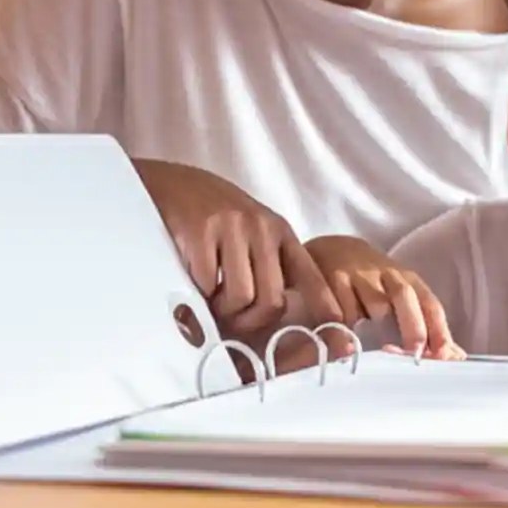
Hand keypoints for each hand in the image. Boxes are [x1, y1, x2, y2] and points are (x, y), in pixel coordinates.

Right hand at [133, 159, 340, 338]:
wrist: (169, 183)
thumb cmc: (211, 218)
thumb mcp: (250, 234)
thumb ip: (268, 266)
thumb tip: (278, 314)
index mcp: (279, 232)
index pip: (308, 273)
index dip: (324, 302)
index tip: (337, 324)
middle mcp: (262, 228)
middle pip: (272, 301)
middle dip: (249, 321)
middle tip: (230, 319)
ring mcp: (233, 228)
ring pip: (241, 298)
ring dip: (221, 310)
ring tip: (210, 296)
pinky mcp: (201, 231)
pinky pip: (207, 284)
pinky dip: (198, 292)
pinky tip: (192, 278)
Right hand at [306, 235, 466, 360]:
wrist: (335, 248)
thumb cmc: (374, 282)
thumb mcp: (401, 298)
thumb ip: (426, 326)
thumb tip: (456, 356)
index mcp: (409, 282)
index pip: (430, 305)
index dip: (439, 331)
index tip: (444, 357)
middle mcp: (388, 275)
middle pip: (405, 297)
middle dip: (412, 327)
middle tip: (413, 354)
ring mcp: (360, 274)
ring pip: (374, 302)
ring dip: (376, 326)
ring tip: (374, 352)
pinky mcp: (334, 276)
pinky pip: (343, 305)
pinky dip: (347, 324)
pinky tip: (346, 340)